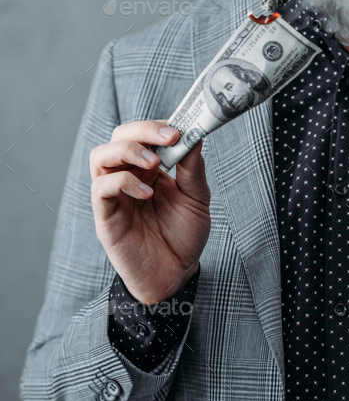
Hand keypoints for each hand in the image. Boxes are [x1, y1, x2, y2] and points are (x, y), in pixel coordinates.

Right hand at [90, 120, 210, 303]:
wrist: (176, 275)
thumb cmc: (184, 237)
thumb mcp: (197, 199)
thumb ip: (193, 168)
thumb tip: (195, 135)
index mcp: (149, 168)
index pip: (142, 133)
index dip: (157, 126)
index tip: (180, 129)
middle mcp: (128, 176)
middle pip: (119, 136)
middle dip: (142, 131)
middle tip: (168, 139)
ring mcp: (114, 195)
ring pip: (100, 156)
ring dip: (127, 151)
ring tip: (154, 163)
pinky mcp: (105, 216)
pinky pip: (100, 189)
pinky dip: (122, 182)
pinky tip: (146, 194)